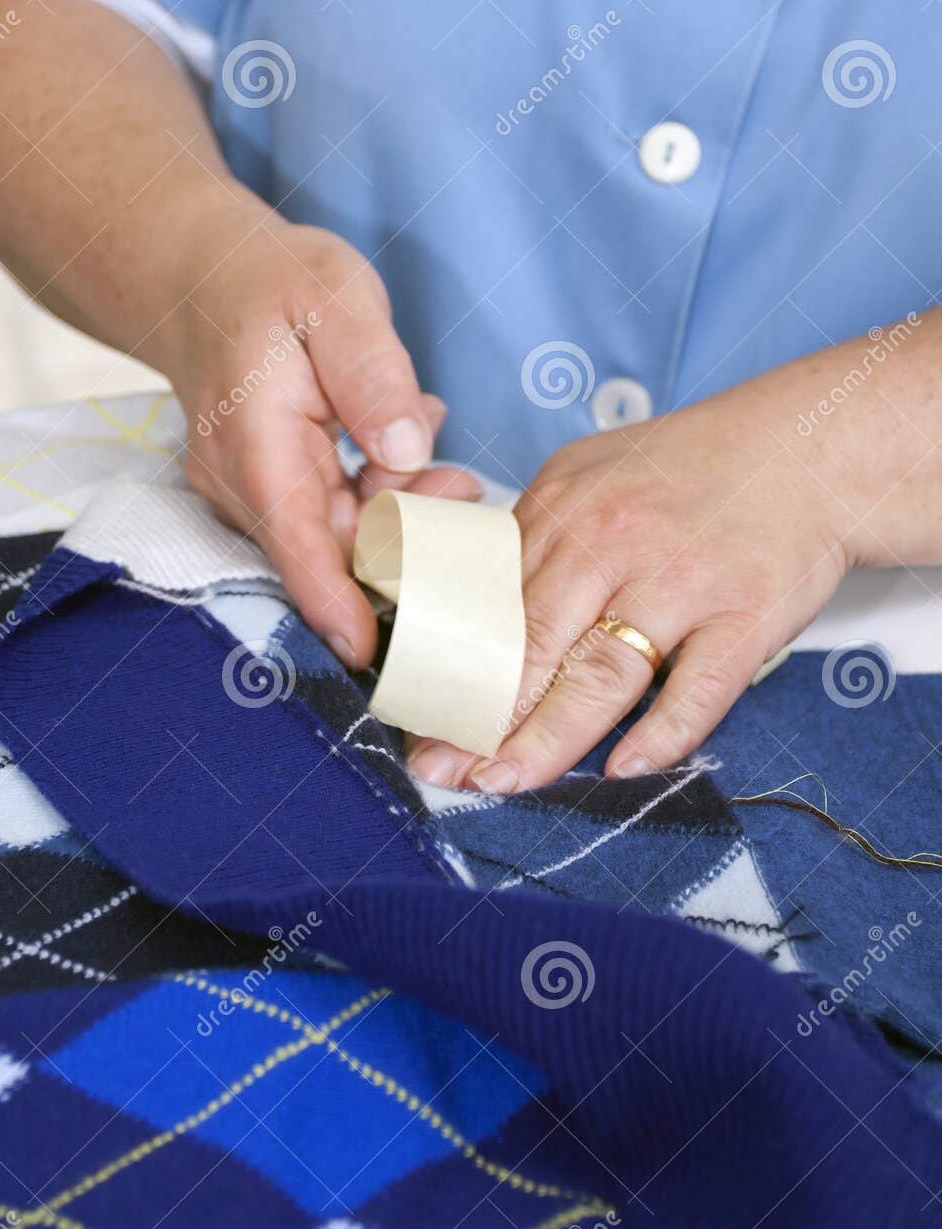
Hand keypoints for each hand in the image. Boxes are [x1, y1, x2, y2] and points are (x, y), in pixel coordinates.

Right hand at [164, 207, 479, 665]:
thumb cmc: (274, 280)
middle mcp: (242, 484)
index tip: (373, 650)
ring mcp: (251, 495)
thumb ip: (373, 372)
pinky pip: (335, 516)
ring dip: (398, 509)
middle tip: (462, 487)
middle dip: (407, 538)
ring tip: (435, 449)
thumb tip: (406, 453)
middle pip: (332, 550)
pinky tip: (398, 440)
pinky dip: (379, 491)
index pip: (297, 543)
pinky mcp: (271, 495)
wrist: (207, 278)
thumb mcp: (337, 298)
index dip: (337, 603)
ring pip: (339, 537)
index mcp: (256, 443)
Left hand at [408, 381, 851, 792]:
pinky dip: (662, 733)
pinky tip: (624, 769)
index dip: (455, 667)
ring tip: (503, 780)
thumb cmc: (692, 467)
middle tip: (441, 767)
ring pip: (601, 675)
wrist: (806, 448)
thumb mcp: (592, 473)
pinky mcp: (745, 615)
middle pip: (533, 646)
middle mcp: (614, 544)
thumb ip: (538, 537)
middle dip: (480, 715)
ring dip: (547, 738)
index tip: (423, 715)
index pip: (493, 604)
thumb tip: (481, 611)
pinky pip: (698, 688)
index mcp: (564, 509)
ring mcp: (682, 582)